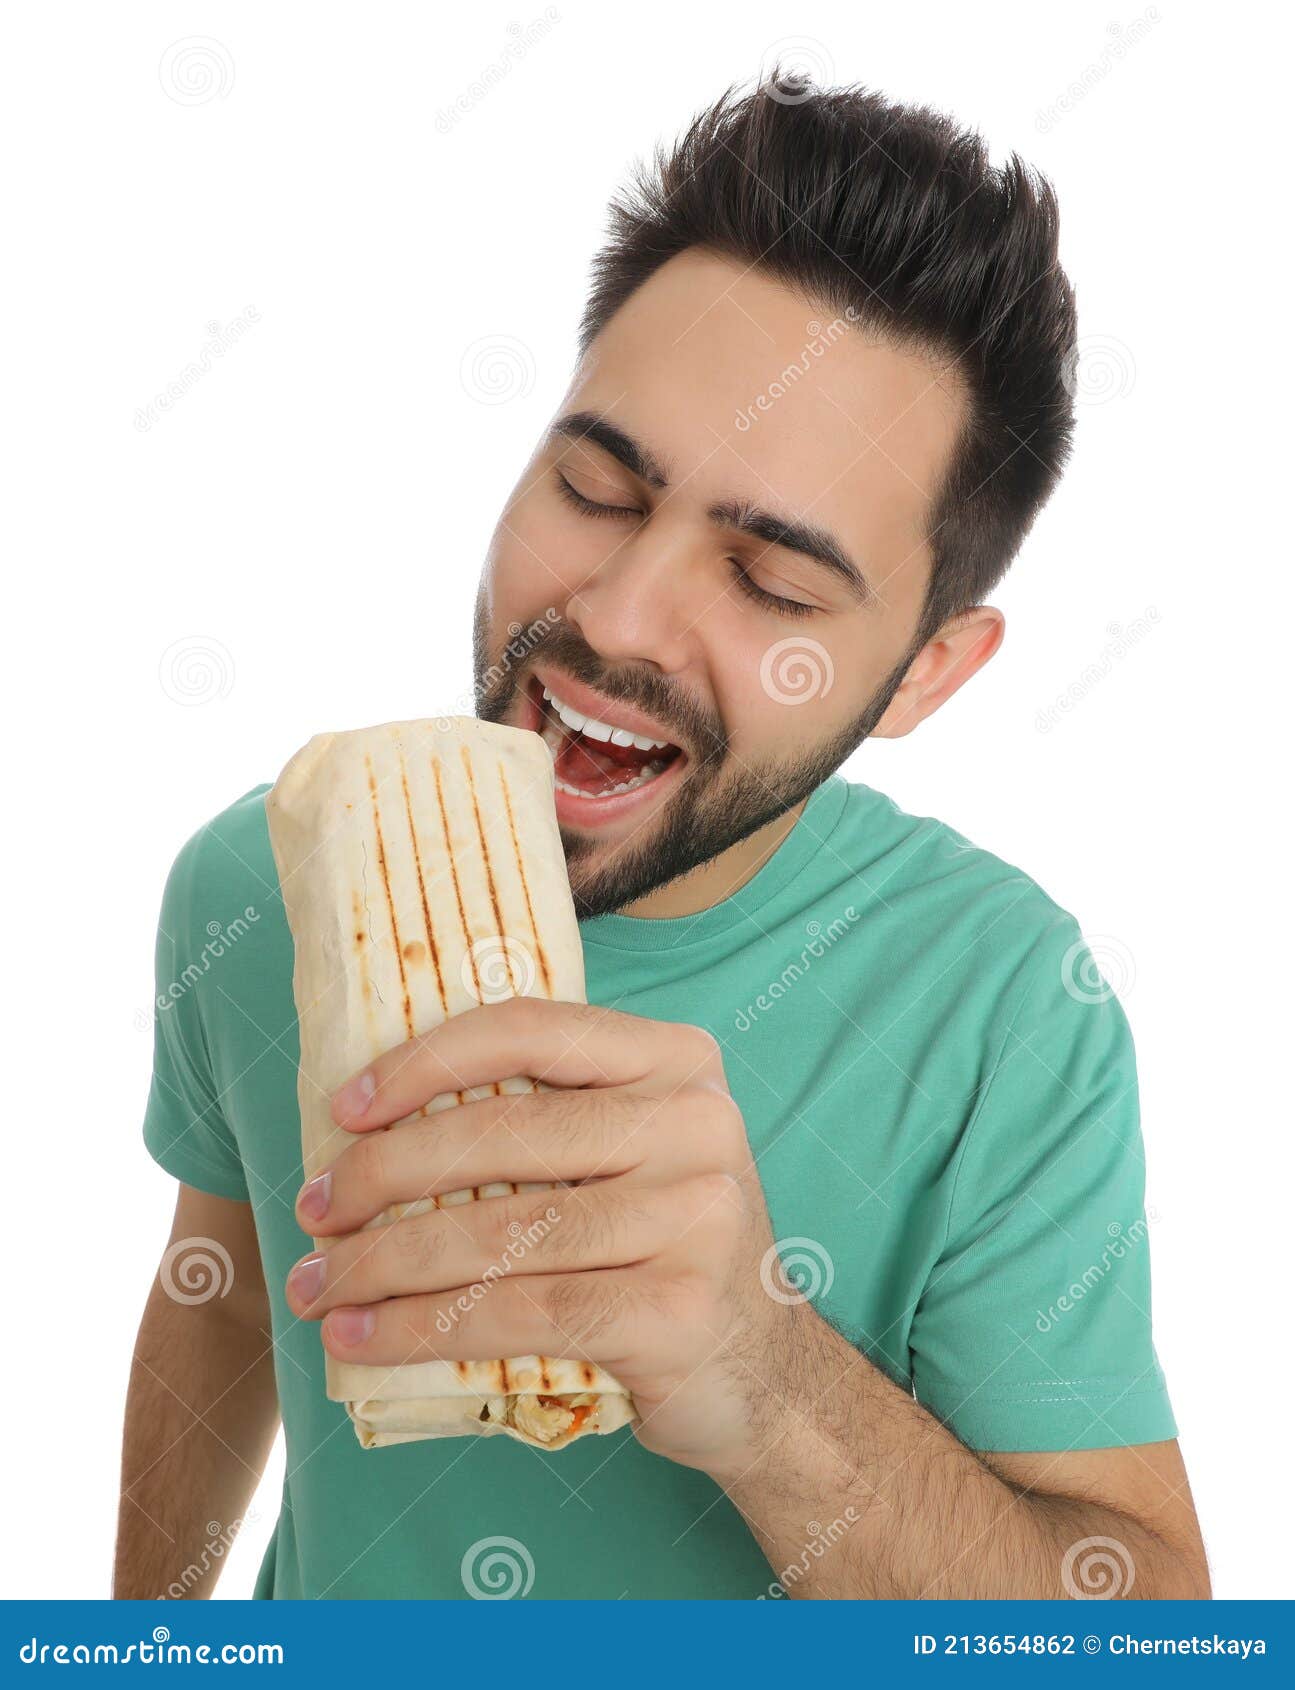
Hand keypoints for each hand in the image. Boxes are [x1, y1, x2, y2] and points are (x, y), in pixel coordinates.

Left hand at [284, 998, 799, 1476]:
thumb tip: (379, 1113)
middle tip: (314, 1211)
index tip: (344, 1107)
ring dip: (382, 1263)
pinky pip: (520, 1312)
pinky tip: (363, 1338)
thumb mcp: (634, 1153)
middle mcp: (695, 1121)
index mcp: (676, 1058)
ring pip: (499, 1232)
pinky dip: (422, 1328)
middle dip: (382, 1173)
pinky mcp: (675, 1308)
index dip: (423, 1060)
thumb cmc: (662, 1247)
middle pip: (502, 1133)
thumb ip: (551, 1115)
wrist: (764, 1372)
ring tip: (317, 1285)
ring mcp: (694, 1215)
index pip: (529, 1028)